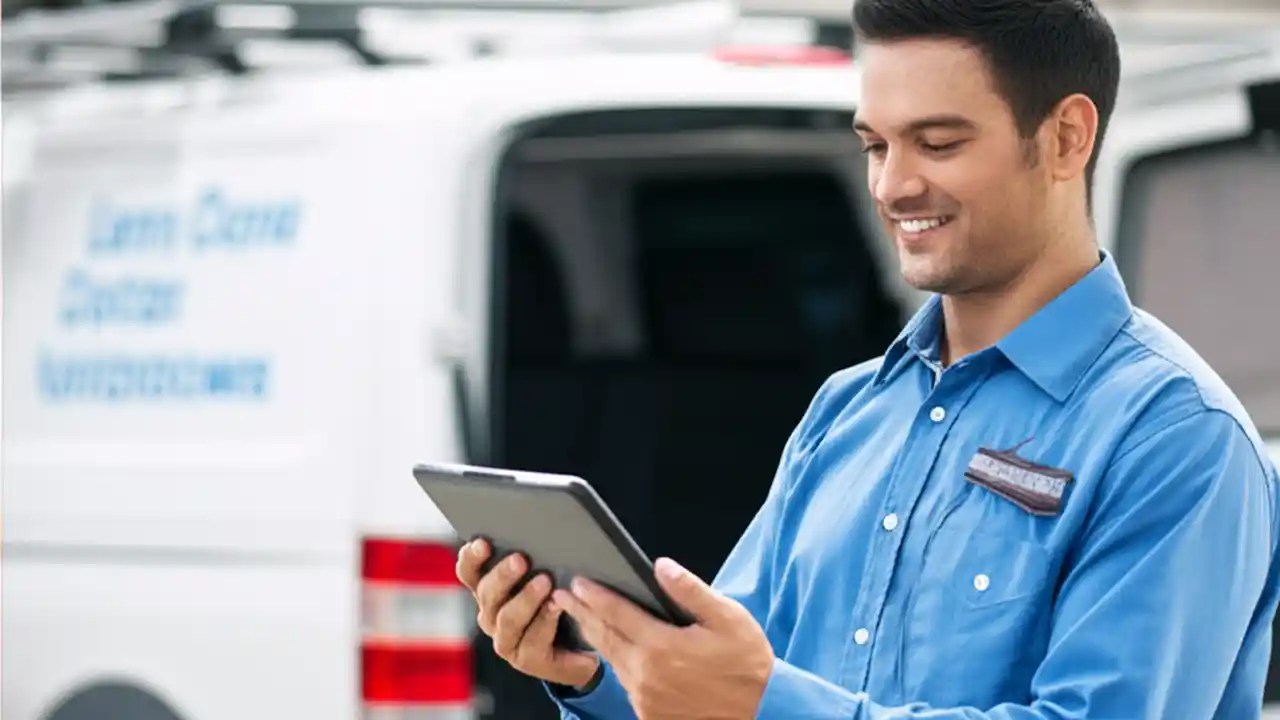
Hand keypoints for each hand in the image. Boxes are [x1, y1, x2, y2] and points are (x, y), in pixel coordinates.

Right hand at [456, 538, 600, 689]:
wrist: (582, 646)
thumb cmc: (560, 600)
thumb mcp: (546, 573)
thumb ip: (535, 558)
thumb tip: (536, 529)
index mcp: (489, 590)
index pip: (469, 572)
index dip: (471, 558)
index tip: (482, 543)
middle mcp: (490, 615)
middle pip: (487, 593)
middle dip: (502, 575)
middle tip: (520, 559)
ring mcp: (505, 640)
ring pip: (507, 618)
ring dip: (526, 599)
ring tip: (545, 582)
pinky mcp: (526, 660)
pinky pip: (532, 640)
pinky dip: (545, 620)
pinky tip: (556, 606)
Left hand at [552, 557, 773, 719]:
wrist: (762, 713)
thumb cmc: (748, 664)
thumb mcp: (728, 618)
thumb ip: (690, 591)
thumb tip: (661, 566)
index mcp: (661, 646)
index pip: (616, 613)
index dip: (594, 595)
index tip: (577, 581)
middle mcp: (646, 674)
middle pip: (604, 637)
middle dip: (582, 614)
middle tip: (564, 598)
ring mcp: (645, 699)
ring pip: (614, 662)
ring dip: (597, 639)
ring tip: (585, 620)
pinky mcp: (650, 716)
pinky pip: (628, 685)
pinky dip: (620, 666)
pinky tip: (618, 653)